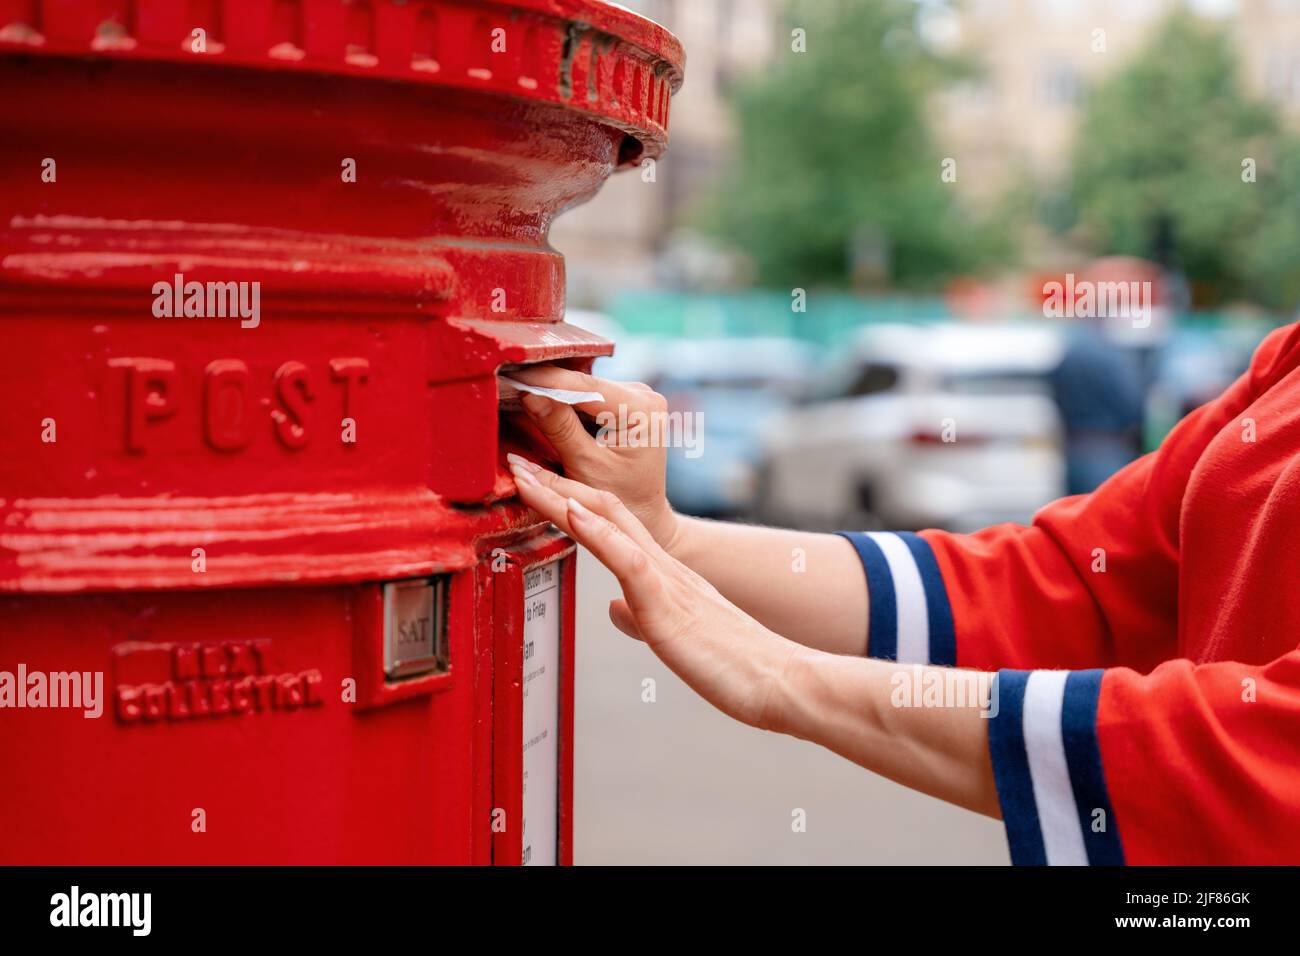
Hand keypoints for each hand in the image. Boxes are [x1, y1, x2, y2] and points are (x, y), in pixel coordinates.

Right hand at [508, 366, 678, 550]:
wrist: (643, 513)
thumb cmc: (621, 499)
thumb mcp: (585, 466)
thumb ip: (560, 429)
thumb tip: (530, 395)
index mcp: (642, 410)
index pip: (584, 386)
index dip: (545, 379)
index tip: (512, 375)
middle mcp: (643, 396)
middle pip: (583, 383)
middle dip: (545, 384)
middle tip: (506, 381)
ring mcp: (635, 397)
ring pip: (582, 387)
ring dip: (552, 391)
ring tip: (518, 389)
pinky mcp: (624, 402)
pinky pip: (588, 396)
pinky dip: (564, 402)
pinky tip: (540, 401)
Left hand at [508, 455, 800, 730]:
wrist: (781, 681)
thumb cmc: (736, 665)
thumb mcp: (675, 635)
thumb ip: (642, 615)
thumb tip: (612, 608)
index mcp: (664, 573)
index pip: (609, 522)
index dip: (568, 499)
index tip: (532, 482)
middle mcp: (664, 564)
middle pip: (602, 508)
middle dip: (554, 483)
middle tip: (514, 459)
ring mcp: (666, 579)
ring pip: (608, 522)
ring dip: (561, 495)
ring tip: (525, 472)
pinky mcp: (669, 604)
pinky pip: (628, 559)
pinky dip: (596, 532)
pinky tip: (572, 512)